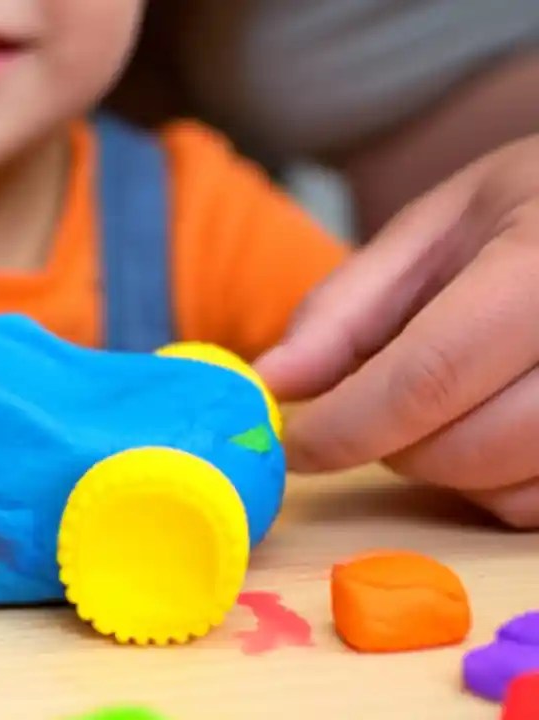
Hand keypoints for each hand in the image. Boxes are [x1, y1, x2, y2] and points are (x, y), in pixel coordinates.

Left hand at [255, 135, 538, 527]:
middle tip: (379, 402)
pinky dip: (498, 483)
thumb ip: (347, 307)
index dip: (344, 425)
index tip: (292, 442)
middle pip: (468, 447)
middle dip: (392, 445)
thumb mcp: (437, 227)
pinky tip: (496, 419)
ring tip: (452, 396)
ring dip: (447, 467)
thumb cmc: (533, 210)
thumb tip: (272, 384)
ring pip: (507, 490)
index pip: (427, 378)